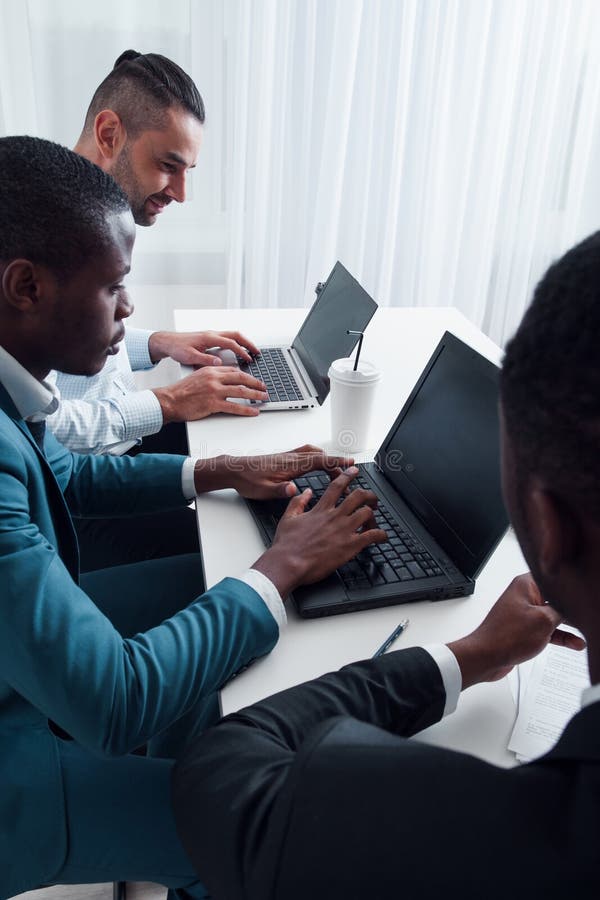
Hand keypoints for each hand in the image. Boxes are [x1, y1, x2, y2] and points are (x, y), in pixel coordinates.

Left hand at [148, 330, 259, 365]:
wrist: (167, 342)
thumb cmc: (177, 349)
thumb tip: (219, 363)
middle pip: (236, 335)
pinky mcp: (209, 338)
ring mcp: (211, 335)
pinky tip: (238, 350)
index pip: (231, 343)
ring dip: (243, 342)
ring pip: (232, 335)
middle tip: (257, 352)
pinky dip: (236, 342)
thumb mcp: (190, 357)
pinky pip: (227, 337)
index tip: (249, 360)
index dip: (241, 352)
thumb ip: (205, 360)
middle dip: (248, 343)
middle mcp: (212, 334)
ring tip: (251, 351)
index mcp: (209, 338)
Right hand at [153, 367, 267, 421]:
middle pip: (241, 378)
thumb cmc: (181, 391)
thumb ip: (212, 376)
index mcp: (210, 369)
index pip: (233, 370)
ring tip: (263, 398)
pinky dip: (247, 409)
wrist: (170, 400)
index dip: (247, 375)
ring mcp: (214, 391)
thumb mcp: (197, 376)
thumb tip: (225, 380)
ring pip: (241, 391)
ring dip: (255, 395)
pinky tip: (254, 411)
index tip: (254, 379)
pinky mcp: (213, 404)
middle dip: (255, 383)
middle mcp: (214, 378)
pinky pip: (234, 407)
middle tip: (264, 387)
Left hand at [193, 445, 352, 496]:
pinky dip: (316, 456)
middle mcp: (290, 457)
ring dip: (326, 458)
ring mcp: (287, 456)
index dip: (335, 462)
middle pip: (319, 456)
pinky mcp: (283, 457)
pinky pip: (306, 453)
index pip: (318, 461)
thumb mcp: (263, 490)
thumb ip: (280, 490)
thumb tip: (294, 489)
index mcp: (289, 465)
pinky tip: (316, 463)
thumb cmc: (247, 480)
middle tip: (347, 470)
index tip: (350, 463)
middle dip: (335, 461)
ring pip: (313, 453)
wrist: (234, 470)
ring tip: (335, 468)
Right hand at [252, 467, 387, 596]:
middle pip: (359, 496)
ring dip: (374, 515)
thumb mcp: (287, 518)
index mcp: (321, 509)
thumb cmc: (286, 545)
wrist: (288, 563)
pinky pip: (372, 535)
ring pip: (367, 512)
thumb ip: (298, 502)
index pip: (337, 486)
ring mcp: (344, 530)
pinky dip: (381, 534)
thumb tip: (306, 492)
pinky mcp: (350, 546)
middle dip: (369, 495)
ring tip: (374, 520)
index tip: (355, 471)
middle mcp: (335, 517)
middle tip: (372, 500)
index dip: (348, 475)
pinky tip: (382, 537)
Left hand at [448, 573, 586, 688]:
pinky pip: (547, 629)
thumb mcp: (544, 621)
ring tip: (585, 631)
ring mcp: (524, 613)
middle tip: (586, 615)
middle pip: (556, 598)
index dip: (570, 587)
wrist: (486, 657)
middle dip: (572, 608)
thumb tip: (573, 608)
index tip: (582, 596)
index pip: (554, 579)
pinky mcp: (524, 629)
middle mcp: (524, 595)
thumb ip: (562, 612)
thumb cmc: (505, 637)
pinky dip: (560, 636)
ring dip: (568, 625)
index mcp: (526, 584)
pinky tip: (574, 643)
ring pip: (553, 616)